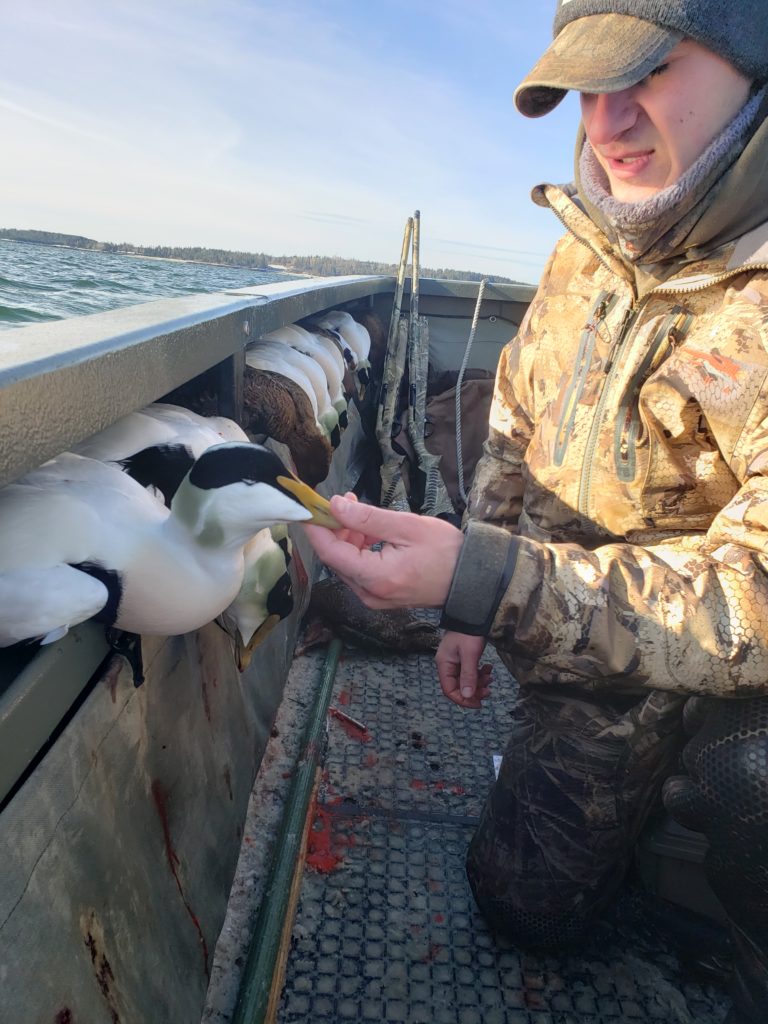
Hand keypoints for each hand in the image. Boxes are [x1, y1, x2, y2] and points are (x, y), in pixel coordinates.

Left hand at [302, 493, 463, 608]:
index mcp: (375, 577)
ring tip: (358, 511)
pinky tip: (368, 533)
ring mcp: (374, 598)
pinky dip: (358, 550)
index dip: (315, 528)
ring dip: (346, 538)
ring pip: (346, 564)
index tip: (307, 506)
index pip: (329, 552)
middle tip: (344, 500)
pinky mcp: (381, 597)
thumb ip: (367, 518)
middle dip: (334, 529)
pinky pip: (359, 572)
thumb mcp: (407, 526)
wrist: (472, 580)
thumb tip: (334, 505)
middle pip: (335, 559)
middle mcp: (369, 593)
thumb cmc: (446, 551)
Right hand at [435, 631, 491, 708]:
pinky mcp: (463, 657)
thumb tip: (468, 696)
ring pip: (466, 680)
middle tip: (489, 691)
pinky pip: (471, 672)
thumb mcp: (469, 655)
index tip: (478, 704)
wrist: (472, 613)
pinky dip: (480, 673)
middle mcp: (447, 665)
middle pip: (459, 686)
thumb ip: (468, 676)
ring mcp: (455, 661)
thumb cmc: (468, 632)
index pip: (449, 690)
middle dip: (475, 690)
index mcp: (444, 665)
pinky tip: (488, 667)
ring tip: (490, 676)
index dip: (463, 700)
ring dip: (479, 681)